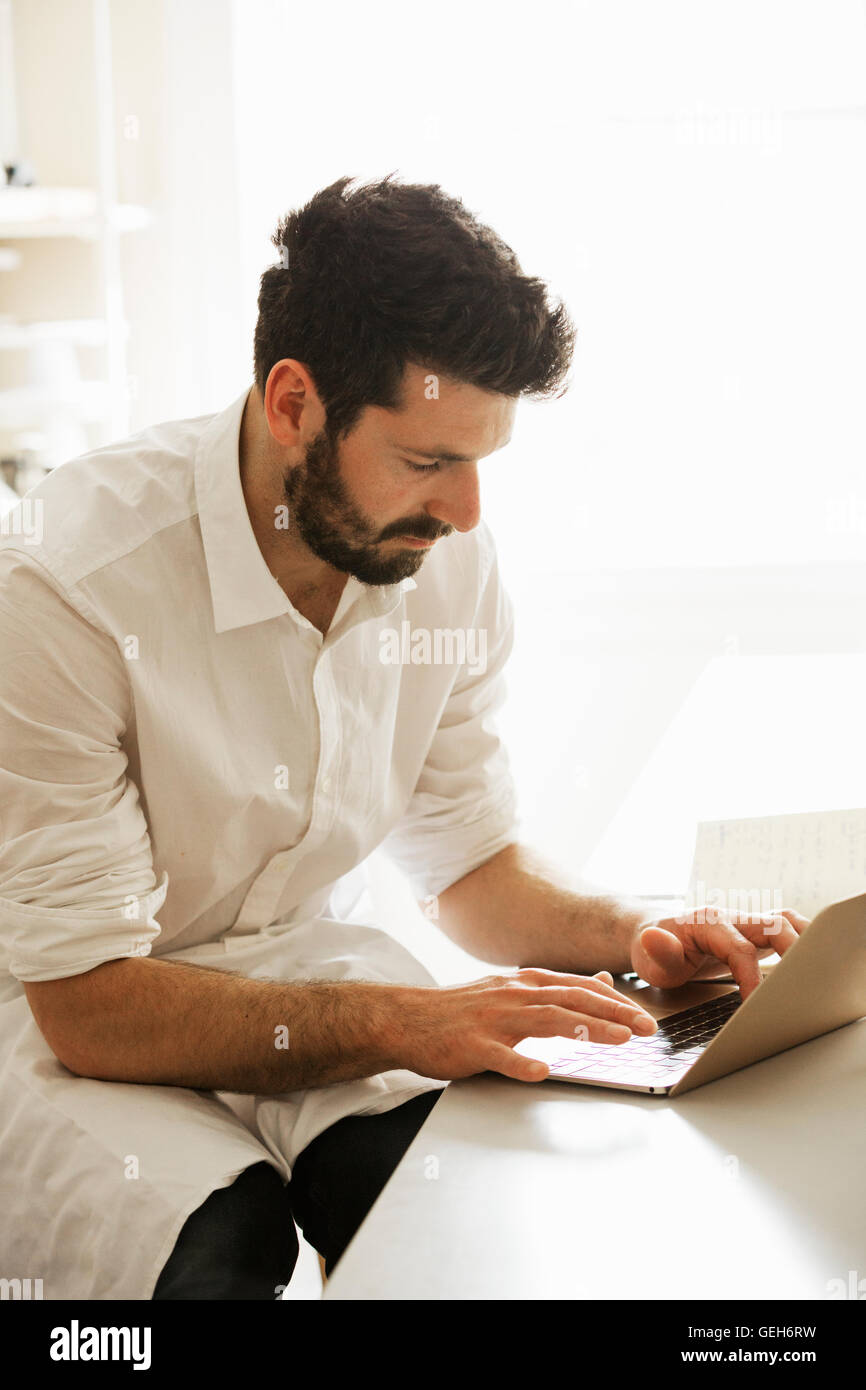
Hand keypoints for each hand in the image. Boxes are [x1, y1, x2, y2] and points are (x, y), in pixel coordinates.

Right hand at [394, 967, 657, 1083]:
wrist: (405, 1019)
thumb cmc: (460, 1011)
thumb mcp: (510, 991)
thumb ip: (554, 989)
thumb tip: (600, 980)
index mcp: (524, 983)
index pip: (578, 987)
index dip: (614, 1000)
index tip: (644, 1015)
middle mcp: (513, 995)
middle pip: (572, 1000)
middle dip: (614, 1013)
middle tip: (647, 1028)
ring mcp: (492, 1019)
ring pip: (546, 1020)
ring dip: (586, 1030)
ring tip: (618, 1042)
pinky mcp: (471, 1045)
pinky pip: (500, 1056)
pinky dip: (522, 1063)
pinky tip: (544, 1072)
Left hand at [630, 906, 810, 998]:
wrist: (651, 938)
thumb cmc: (652, 951)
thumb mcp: (647, 957)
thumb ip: (657, 952)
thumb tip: (654, 937)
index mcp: (708, 922)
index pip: (740, 949)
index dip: (752, 978)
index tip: (756, 1006)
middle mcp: (731, 918)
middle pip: (774, 925)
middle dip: (793, 952)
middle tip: (801, 985)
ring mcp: (744, 923)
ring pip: (785, 920)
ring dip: (805, 939)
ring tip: (819, 967)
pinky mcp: (753, 933)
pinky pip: (785, 930)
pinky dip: (801, 942)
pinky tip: (809, 965)